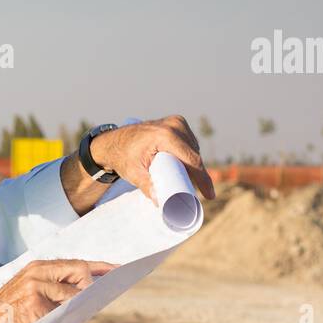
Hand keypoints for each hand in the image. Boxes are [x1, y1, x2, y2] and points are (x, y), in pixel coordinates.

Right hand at [0, 258, 117, 322]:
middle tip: (77, 306)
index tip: (118, 269)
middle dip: (87, 289)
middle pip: (81, 272)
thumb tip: (87, 295)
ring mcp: (37, 286)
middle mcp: (38, 272)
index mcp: (37, 268)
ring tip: (47, 317)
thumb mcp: (27, 293)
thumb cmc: (5, 316)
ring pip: (74, 295)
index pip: (76, 263)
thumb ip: (54, 289)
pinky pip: (64, 311)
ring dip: (71, 309)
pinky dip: (62, 320)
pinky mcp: (35, 303)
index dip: (100, 267)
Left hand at [90, 116, 215, 203]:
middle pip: (194, 155)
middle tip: (196, 194)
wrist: (113, 142)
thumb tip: (160, 201)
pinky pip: (189, 142)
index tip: (209, 196)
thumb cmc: (122, 157)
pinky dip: (189, 155)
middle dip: (197, 175)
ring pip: (193, 149)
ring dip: (193, 165)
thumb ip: (146, 186)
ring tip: (188, 181)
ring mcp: (176, 121)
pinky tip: (186, 166)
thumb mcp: (133, 173)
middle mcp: (174, 125)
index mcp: (165, 136)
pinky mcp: (176, 122)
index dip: (203, 179)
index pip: (192, 159)